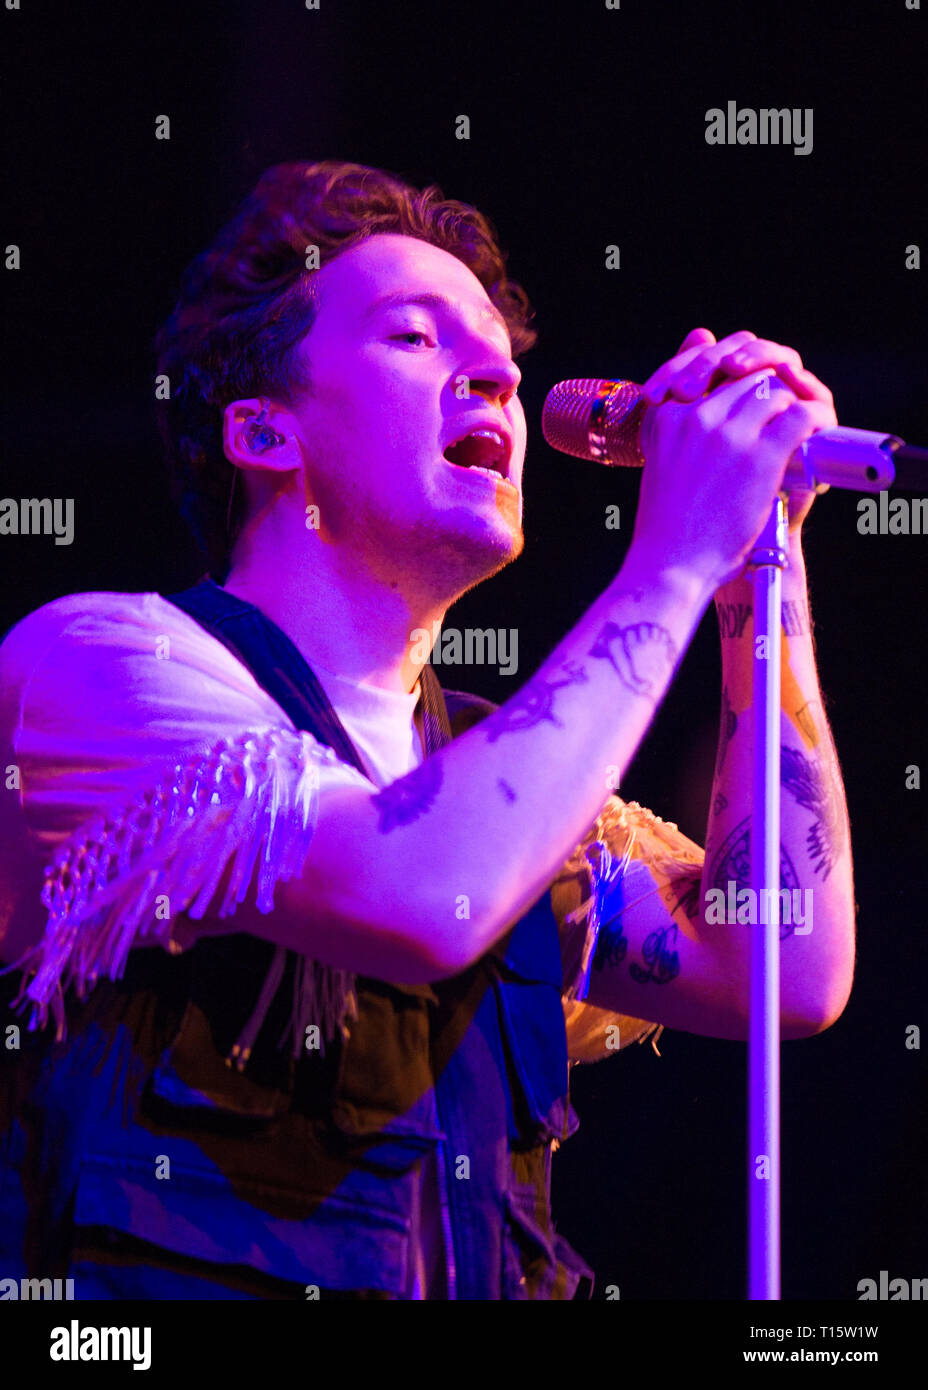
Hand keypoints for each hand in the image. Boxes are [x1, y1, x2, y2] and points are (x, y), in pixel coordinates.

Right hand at [628, 329, 837, 589]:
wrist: (671, 566)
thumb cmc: (668, 522)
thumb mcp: (662, 452)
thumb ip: (681, 401)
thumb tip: (700, 334)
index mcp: (667, 415)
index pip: (707, 361)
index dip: (732, 373)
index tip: (743, 401)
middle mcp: (694, 415)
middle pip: (747, 375)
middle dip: (767, 391)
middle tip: (776, 420)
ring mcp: (728, 434)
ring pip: (776, 389)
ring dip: (791, 406)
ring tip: (794, 432)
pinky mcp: (760, 455)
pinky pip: (801, 415)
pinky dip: (815, 421)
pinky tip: (814, 434)